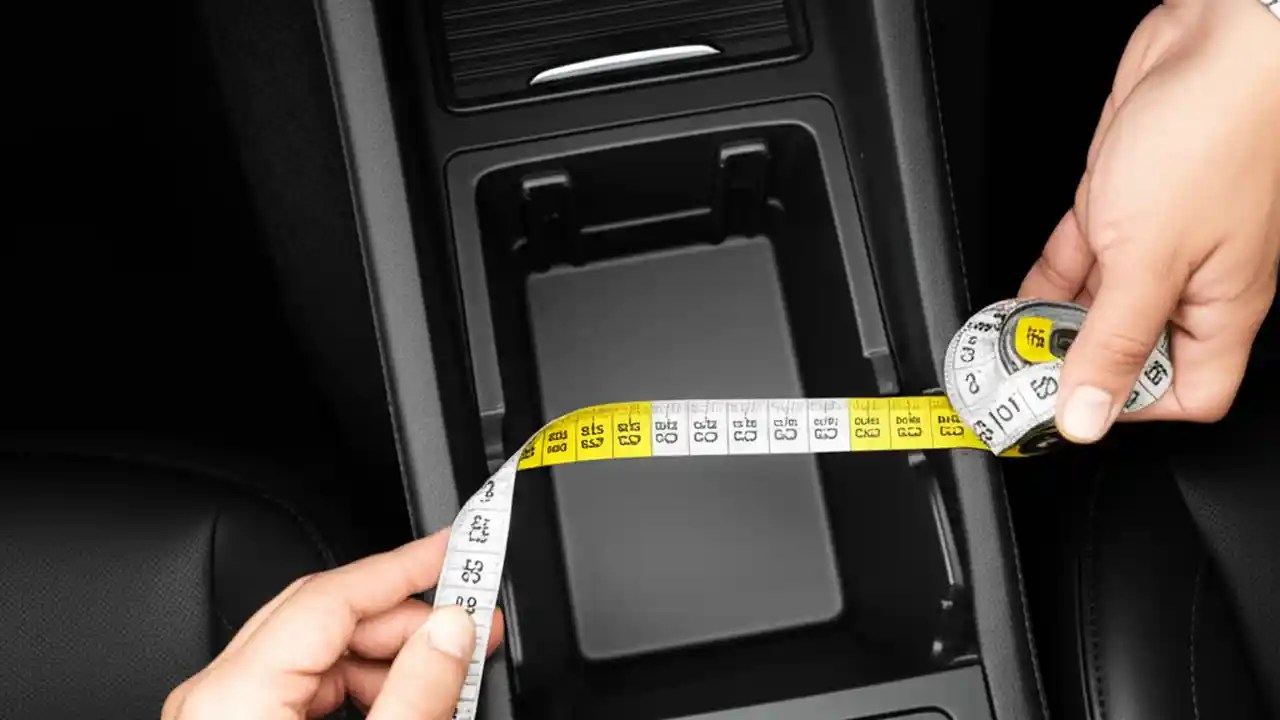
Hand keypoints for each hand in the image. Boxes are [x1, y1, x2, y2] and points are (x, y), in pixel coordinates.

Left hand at [162, 529, 502, 718]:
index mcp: (234, 695)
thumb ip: (416, 693)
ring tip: (449, 672)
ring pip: (318, 654)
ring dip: (389, 655)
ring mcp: (220, 717)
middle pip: (326, 618)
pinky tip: (404, 698)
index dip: (405, 564)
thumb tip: (451, 631)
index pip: (333, 593)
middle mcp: (214, 698)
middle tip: (473, 622)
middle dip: (408, 615)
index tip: (457, 546)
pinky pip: (303, 688)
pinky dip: (360, 687)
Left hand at [1020, 0, 1279, 442]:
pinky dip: (1048, 280)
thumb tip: (1087, 418)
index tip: (1070, 408)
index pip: (1184, 394)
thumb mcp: (1149, 261)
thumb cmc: (1213, 136)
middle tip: (1019, 379)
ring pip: (1097, 305)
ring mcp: (1156, 243)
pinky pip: (1081, 258)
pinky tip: (1015, 299)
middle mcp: (1191, 281)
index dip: (1128, 410)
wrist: (1215, 43)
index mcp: (1220, 308)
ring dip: (1051, 326)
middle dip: (1076, 367)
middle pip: (1128, 351)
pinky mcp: (1123, 205)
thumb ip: (1111, 342)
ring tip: (1004, 347)